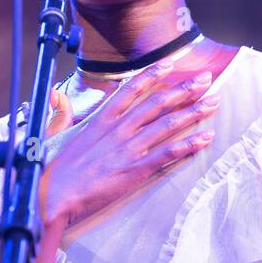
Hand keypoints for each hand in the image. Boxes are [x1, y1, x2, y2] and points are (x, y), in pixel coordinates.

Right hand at [35, 63, 220, 234]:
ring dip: (193, 111)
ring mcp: (128, 149)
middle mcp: (118, 130)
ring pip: (167, 124)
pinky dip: (189, 144)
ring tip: (213, 101)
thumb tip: (56, 95)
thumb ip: (59, 114)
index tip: (170, 65)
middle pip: (157, 103)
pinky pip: (168, 154)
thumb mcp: (50, 136)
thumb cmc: (48, 171)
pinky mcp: (134, 170)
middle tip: (206, 79)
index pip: (130, 90)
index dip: (152, 75)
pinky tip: (206, 137)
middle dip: (184, 89)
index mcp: (99, 120)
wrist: (50, 197)